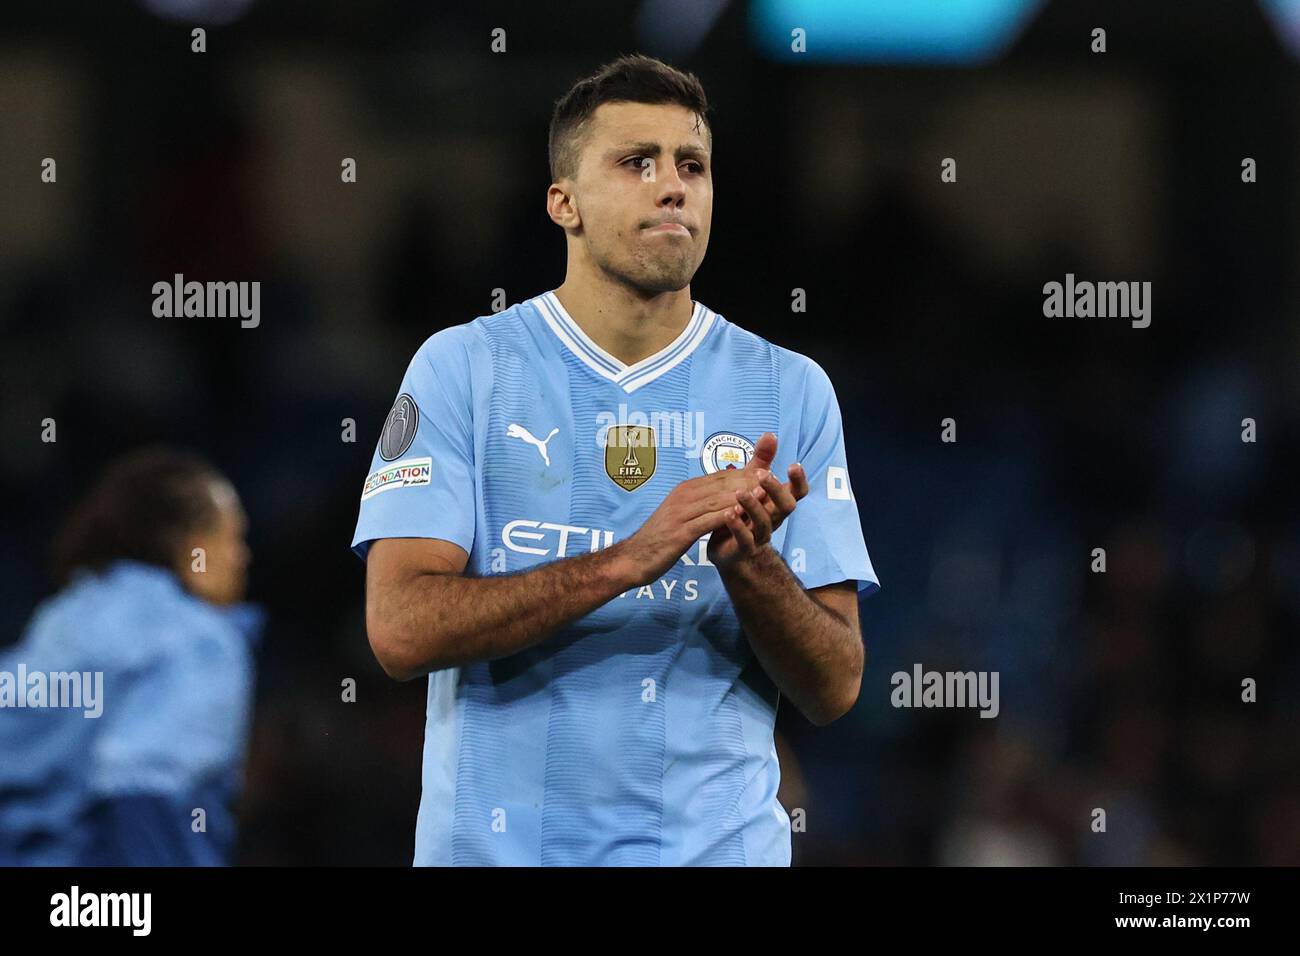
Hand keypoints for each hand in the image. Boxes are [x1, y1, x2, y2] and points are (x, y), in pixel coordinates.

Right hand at [621, 467, 773, 586]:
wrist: (633, 559)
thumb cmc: (659, 539)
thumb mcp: (680, 516)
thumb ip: (700, 504)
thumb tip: (721, 497)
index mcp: (684, 490)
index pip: (720, 476)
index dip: (745, 474)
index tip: (767, 473)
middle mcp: (683, 496)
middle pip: (722, 484)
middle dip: (748, 481)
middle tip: (773, 479)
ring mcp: (680, 513)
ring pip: (717, 499)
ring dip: (743, 496)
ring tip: (766, 494)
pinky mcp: (679, 532)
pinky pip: (707, 521)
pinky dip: (726, 516)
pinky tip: (743, 516)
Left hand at [707, 432, 808, 569]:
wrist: (730, 552)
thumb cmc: (744, 514)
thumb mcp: (752, 485)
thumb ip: (761, 461)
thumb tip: (770, 434)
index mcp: (777, 504)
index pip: (797, 493)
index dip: (798, 480)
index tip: (793, 464)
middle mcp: (774, 519)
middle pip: (786, 507)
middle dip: (776, 490)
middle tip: (762, 474)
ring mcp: (760, 536)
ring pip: (764, 522)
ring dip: (753, 506)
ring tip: (740, 492)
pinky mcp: (744, 548)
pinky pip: (745, 539)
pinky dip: (737, 526)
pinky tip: (728, 513)